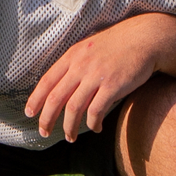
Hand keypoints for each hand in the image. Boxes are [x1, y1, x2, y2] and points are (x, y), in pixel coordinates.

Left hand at [25, 15, 175, 140]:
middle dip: (47, 119)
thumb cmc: (118, 45)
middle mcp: (81, 66)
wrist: (145, 38)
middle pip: (55, 98)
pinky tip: (95, 128)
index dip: (35, 99)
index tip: (30, 113)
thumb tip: (61, 86)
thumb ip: (75, 65)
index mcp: (72, 56)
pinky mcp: (113, 86)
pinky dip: (92, 123)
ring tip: (70, 137)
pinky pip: (96, 111)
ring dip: (69, 127)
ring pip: (73, 109)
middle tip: (43, 132)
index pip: (47, 81)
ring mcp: (96, 76)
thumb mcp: (89, 48)